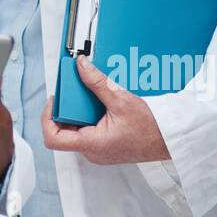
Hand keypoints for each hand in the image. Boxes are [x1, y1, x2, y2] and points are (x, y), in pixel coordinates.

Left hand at [41, 56, 169, 163]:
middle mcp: (91, 150)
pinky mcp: (104, 144)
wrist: (169, 139)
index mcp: (91, 144)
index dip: (47, 117)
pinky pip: (88, 128)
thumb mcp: (121, 100)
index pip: (53, 138)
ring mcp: (97, 148)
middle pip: (64, 128)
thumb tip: (81, 66)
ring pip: (76, 127)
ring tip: (88, 92)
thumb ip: (97, 82)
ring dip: (78, 109)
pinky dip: (89, 113)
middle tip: (73, 89)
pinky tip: (99, 101)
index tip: (54, 100)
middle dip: (66, 107)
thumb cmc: (151, 129)